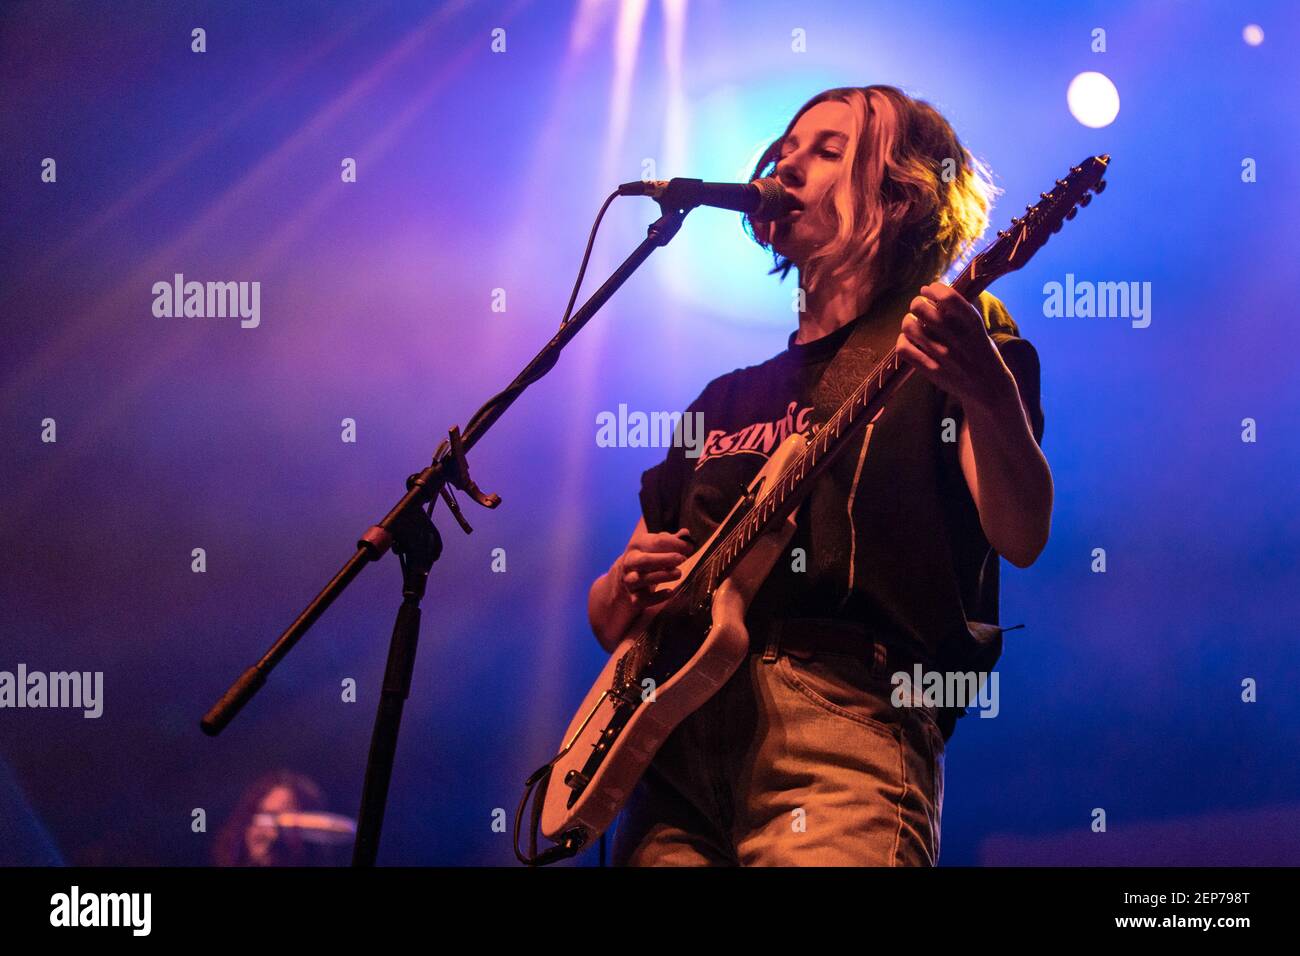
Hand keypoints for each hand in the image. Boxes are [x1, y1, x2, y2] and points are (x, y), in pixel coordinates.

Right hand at [613, 527, 692, 608]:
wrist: (624, 577)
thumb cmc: (647, 557)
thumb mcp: (656, 545)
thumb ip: (672, 540)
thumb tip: (685, 534)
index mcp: (637, 545)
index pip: (656, 541)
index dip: (675, 543)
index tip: (689, 547)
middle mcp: (630, 562)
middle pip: (644, 560)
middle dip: (664, 559)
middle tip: (682, 559)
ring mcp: (629, 580)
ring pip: (641, 579)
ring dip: (661, 576)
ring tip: (678, 573)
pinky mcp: (633, 597)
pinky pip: (642, 599)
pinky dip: (656, 597)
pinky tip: (670, 592)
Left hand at [896, 283, 1016, 410]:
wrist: (989, 389)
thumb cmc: (980, 352)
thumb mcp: (978, 329)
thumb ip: (959, 312)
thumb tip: (931, 290)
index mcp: (972, 323)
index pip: (948, 296)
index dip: (933, 289)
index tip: (929, 290)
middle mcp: (957, 338)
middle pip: (921, 308)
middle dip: (917, 303)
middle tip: (919, 308)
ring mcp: (944, 355)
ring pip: (909, 327)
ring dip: (908, 321)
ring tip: (913, 323)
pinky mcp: (932, 371)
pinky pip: (905, 349)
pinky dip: (902, 341)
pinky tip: (909, 341)